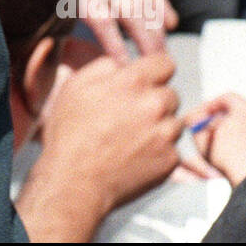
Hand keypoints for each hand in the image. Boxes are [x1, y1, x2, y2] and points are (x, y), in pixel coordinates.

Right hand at [17, 52, 180, 240]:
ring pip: (174, 122)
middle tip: (132, 117)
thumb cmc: (70, 136)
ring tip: (132, 139)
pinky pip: (173, 149)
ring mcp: (165, 134)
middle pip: (170, 94)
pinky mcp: (170, 160)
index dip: (155, 72)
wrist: (75, 182)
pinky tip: (136, 156)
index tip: (149, 81)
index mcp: (132, 82)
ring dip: (160, 127)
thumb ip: (104, 67)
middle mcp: (154, 105)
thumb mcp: (75, 87)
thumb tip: (122, 63)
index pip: (165, 63)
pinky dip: (159, 152)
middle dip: (155, 102)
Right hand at [182, 92, 245, 186]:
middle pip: (236, 115)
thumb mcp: (202, 138)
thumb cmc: (232, 159)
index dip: (210, 105)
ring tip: (216, 149)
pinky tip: (229, 160)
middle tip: (207, 131)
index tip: (202, 115)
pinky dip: (240, 149)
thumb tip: (194, 122)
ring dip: (228, 137)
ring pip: (243, 132)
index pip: (226, 97)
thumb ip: (196, 125)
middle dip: (218, 123)